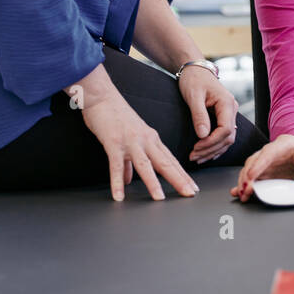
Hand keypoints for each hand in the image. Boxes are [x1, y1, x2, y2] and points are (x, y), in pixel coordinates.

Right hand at [78, 87, 198, 201]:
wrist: (101, 95)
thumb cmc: (115, 115)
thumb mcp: (129, 137)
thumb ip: (128, 163)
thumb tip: (129, 180)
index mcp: (151, 139)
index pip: (171, 160)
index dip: (182, 174)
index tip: (192, 187)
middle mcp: (145, 140)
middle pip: (165, 163)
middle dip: (178, 179)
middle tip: (190, 193)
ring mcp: (130, 142)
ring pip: (145, 165)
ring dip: (152, 182)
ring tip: (159, 198)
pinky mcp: (113, 143)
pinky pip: (115, 165)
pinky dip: (117, 182)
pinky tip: (119, 195)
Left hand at [177, 66, 238, 164]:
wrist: (194, 70)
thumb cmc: (193, 80)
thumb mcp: (193, 96)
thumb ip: (199, 115)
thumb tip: (202, 135)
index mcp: (227, 103)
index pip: (225, 129)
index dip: (211, 142)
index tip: (197, 147)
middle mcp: (231, 109)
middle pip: (227, 137)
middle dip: (211, 149)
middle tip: (194, 156)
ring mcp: (229, 114)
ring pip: (227, 139)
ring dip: (212, 150)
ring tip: (197, 158)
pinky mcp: (223, 117)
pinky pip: (223, 136)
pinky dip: (215, 146)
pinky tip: (206, 154)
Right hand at [232, 134, 293, 201]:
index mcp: (286, 144)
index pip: (269, 153)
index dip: (259, 164)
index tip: (252, 176)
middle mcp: (273, 149)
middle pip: (255, 160)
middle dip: (248, 176)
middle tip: (246, 191)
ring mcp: (267, 159)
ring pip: (250, 167)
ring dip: (244, 181)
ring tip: (242, 194)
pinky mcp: (265, 169)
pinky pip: (252, 175)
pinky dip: (245, 183)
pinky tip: (238, 191)